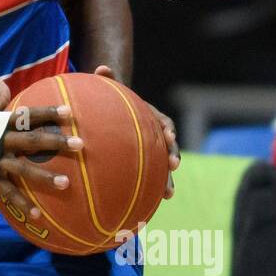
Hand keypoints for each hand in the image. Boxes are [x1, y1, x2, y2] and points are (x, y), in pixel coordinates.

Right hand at [0, 79, 81, 220]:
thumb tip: (4, 83)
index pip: (27, 116)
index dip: (48, 114)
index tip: (69, 113)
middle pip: (31, 141)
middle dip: (56, 143)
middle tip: (79, 145)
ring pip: (23, 168)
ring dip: (45, 176)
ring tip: (67, 182)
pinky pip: (7, 192)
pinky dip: (22, 204)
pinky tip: (39, 214)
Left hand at [93, 65, 179, 197]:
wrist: (116, 118)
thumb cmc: (113, 105)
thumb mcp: (111, 92)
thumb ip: (109, 81)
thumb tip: (102, 67)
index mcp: (151, 118)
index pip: (164, 122)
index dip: (168, 128)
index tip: (169, 134)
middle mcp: (156, 136)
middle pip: (169, 147)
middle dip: (174, 155)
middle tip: (174, 164)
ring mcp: (152, 152)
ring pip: (163, 168)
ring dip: (168, 180)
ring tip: (168, 194)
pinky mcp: (144, 167)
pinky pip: (150, 180)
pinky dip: (151, 192)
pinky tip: (146, 208)